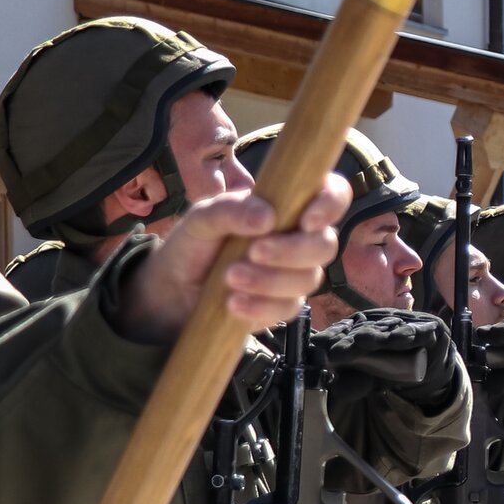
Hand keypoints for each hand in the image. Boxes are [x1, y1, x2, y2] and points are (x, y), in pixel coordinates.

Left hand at [119, 175, 350, 342]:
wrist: (172, 291)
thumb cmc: (193, 245)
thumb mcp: (201, 218)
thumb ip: (230, 210)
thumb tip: (266, 216)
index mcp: (286, 206)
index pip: (331, 195)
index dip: (331, 203)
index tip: (307, 220)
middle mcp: (298, 239)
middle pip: (326, 244)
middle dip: (292, 250)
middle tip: (254, 252)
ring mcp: (294, 275)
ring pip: (309, 279)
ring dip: (270, 280)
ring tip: (230, 278)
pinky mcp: (283, 306)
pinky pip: (289, 308)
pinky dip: (261, 306)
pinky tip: (233, 304)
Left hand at [313, 310, 460, 408]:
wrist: (435, 372)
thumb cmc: (398, 370)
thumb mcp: (371, 379)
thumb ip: (355, 382)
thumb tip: (334, 386)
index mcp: (368, 327)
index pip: (347, 328)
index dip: (334, 335)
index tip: (319, 345)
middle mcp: (385, 321)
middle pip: (365, 328)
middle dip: (349, 340)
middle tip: (336, 352)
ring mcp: (407, 322)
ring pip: (388, 327)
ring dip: (376, 335)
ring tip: (362, 341)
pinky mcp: (429, 329)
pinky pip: (417, 331)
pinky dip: (407, 334)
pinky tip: (398, 338)